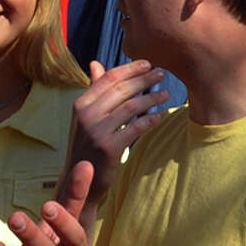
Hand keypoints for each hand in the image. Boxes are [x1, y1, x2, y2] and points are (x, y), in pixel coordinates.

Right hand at [65, 61, 168, 201]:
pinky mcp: (109, 148)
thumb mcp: (85, 117)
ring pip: (130, 107)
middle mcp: (86, 115)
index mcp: (80, 104)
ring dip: (151, 98)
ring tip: (165, 94)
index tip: (147, 63)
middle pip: (121, 90)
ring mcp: (96, 132)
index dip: (129, 69)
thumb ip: (94, 91)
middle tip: (161, 74)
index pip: (107, 78)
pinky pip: (134, 128)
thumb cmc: (87, 145)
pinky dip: (149, 120)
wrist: (80, 181)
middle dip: (143, 79)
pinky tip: (159, 116)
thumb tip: (95, 64)